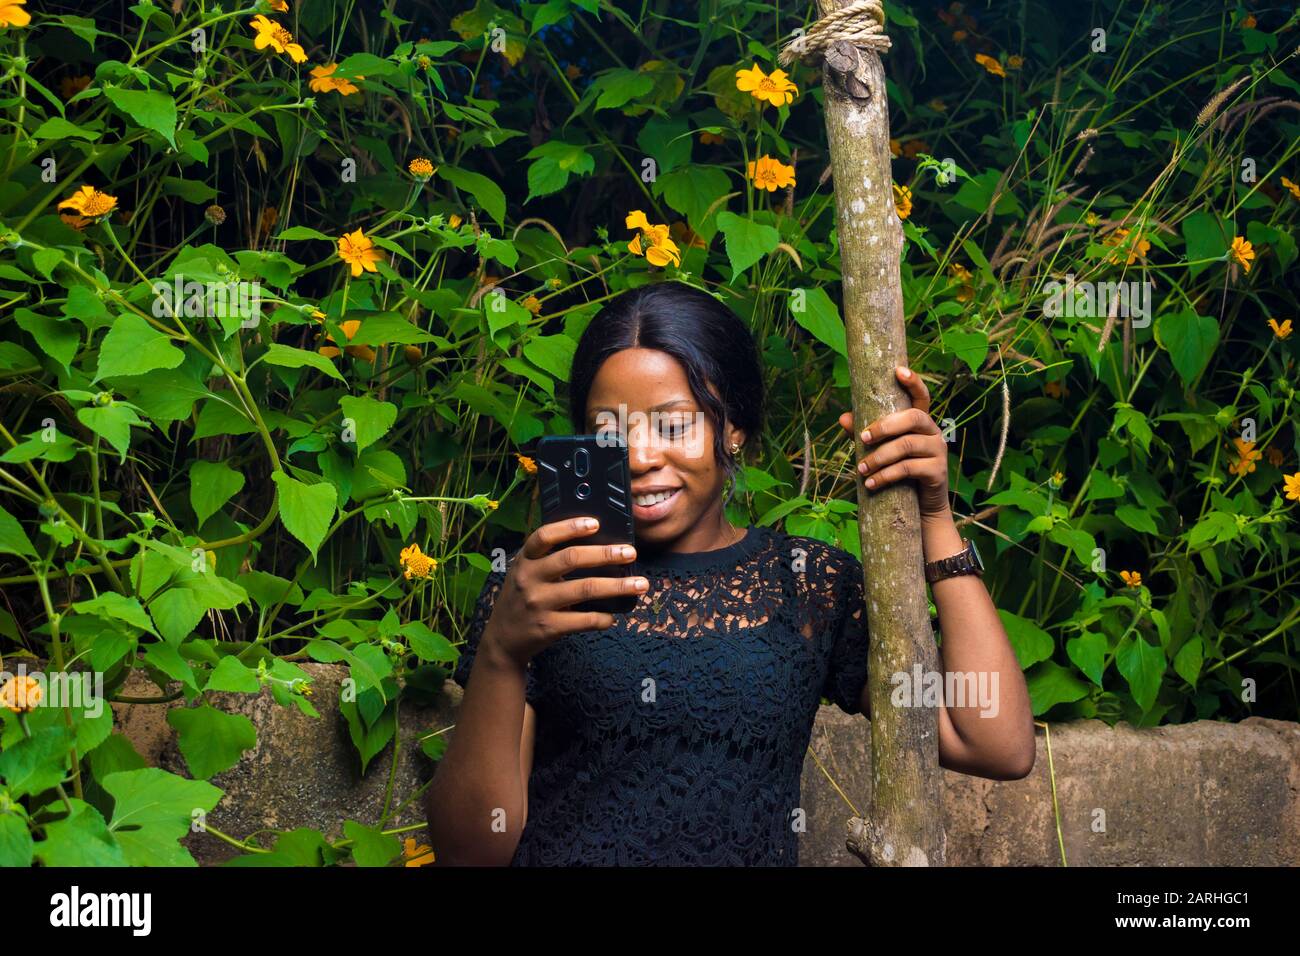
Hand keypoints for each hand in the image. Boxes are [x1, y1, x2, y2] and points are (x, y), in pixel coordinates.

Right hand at [481, 517, 648, 668]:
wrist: (503, 639)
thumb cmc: (523, 597)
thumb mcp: (526, 572)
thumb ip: (549, 558)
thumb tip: (596, 543)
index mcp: (525, 560)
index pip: (544, 536)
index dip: (570, 527)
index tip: (596, 523)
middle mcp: (529, 579)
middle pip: (571, 559)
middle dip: (605, 554)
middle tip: (630, 552)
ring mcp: (538, 603)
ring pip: (585, 589)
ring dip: (617, 586)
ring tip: (640, 583)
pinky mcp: (548, 627)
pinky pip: (584, 620)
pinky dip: (603, 617)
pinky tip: (614, 616)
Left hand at [838, 365, 951, 520]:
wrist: (921, 508)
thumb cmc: (900, 473)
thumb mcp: (880, 451)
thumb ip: (865, 434)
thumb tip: (843, 418)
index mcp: (920, 422)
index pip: (921, 396)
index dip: (913, 382)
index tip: (899, 371)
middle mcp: (933, 431)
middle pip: (912, 417)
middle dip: (884, 426)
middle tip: (862, 438)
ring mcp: (938, 450)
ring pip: (906, 445)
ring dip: (879, 457)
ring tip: (860, 469)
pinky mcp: (938, 471)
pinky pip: (909, 468)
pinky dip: (886, 475)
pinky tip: (871, 484)